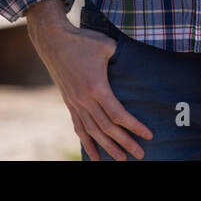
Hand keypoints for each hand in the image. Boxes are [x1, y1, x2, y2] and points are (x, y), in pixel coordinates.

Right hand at [25, 0, 152, 160]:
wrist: (52, 40)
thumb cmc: (82, 40)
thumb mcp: (106, 44)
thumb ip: (120, 56)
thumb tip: (134, 61)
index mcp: (96, 86)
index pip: (118, 114)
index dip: (134, 127)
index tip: (148, 135)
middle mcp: (85, 99)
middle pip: (107, 128)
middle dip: (125, 143)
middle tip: (141, 155)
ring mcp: (75, 103)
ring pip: (93, 131)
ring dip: (107, 147)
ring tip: (121, 159)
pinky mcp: (69, 102)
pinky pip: (79, 127)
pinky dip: (87, 143)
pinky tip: (94, 157)